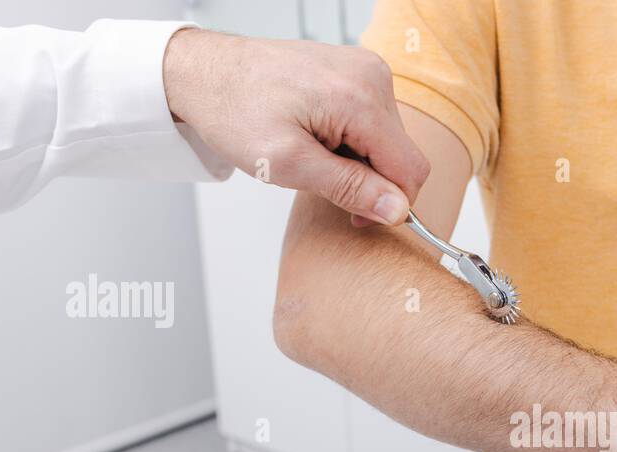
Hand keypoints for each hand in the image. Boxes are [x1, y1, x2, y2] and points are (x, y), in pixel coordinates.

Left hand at [163, 28, 428, 224]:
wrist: (206, 72)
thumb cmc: (235, 111)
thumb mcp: (288, 164)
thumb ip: (349, 188)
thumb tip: (397, 210)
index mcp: (360, 99)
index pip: (410, 169)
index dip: (390, 204)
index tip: (354, 216)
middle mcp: (372, 77)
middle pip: (401, 155)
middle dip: (369, 180)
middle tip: (319, 180)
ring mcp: (366, 70)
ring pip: (388, 142)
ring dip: (358, 160)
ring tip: (313, 153)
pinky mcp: (357, 72)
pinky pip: (374, 122)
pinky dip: (351, 140)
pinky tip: (318, 136)